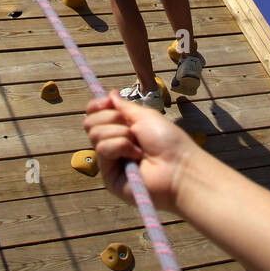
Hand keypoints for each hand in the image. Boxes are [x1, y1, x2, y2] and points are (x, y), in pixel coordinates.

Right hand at [83, 90, 198, 213]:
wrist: (179, 166)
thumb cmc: (168, 141)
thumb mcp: (146, 116)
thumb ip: (124, 107)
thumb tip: (110, 94)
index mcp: (121, 129)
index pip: (94, 115)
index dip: (96, 105)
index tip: (107, 101)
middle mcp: (112, 144)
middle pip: (90, 123)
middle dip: (111, 118)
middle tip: (132, 128)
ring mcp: (109, 162)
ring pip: (95, 134)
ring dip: (120, 133)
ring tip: (138, 143)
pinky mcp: (108, 177)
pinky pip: (103, 149)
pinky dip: (121, 146)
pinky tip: (137, 156)